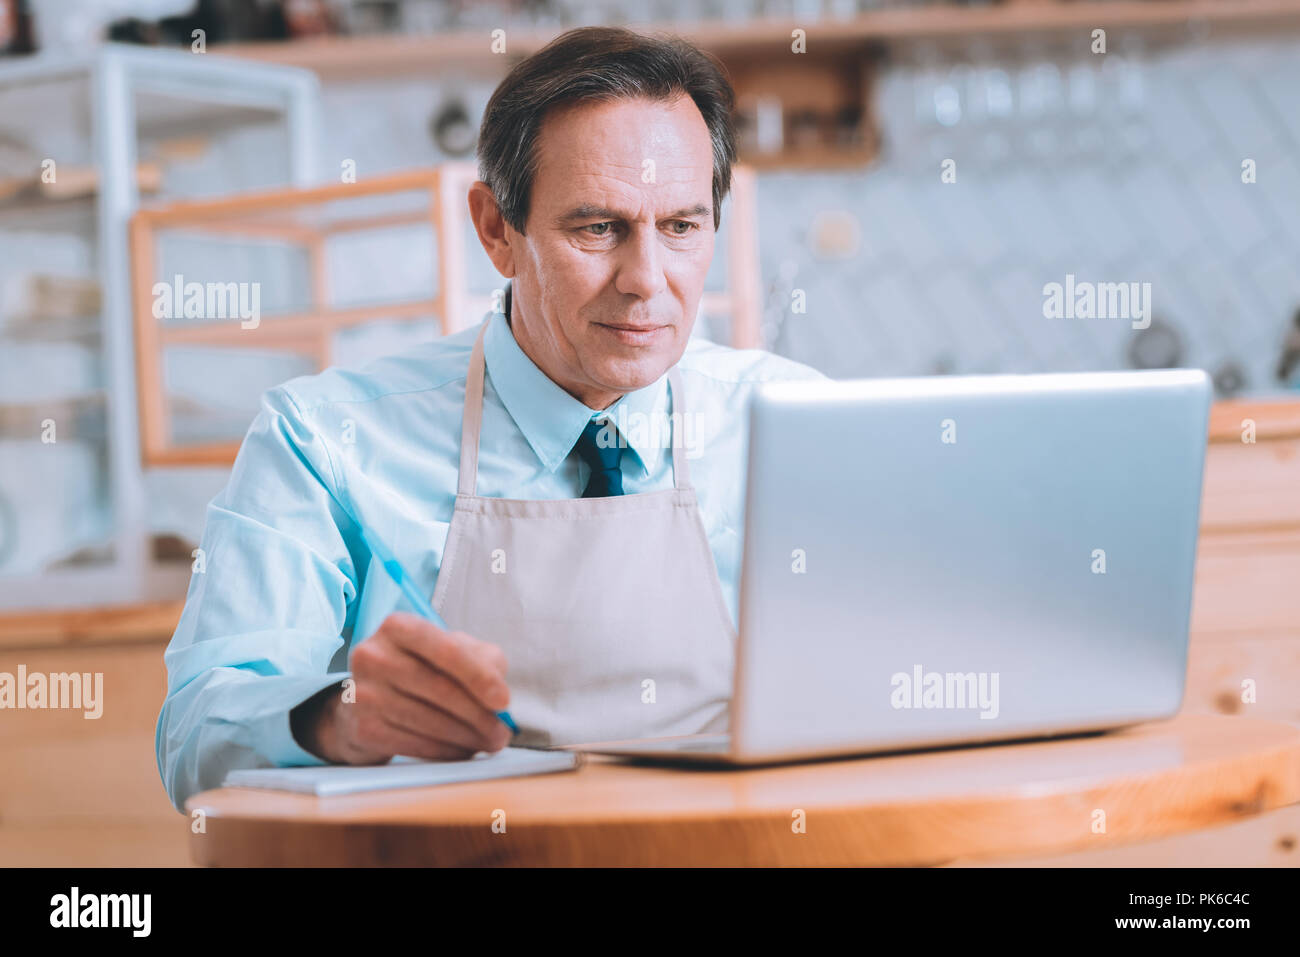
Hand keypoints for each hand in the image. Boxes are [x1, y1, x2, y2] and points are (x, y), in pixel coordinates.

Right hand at [293, 612, 511, 764]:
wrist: (367, 701)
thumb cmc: (420, 669)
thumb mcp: (451, 651)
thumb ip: (483, 659)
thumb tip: (498, 692)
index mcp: (398, 627)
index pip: (447, 649)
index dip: (479, 676)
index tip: (504, 701)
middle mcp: (373, 656)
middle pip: (440, 689)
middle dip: (480, 715)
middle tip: (502, 732)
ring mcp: (363, 694)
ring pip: (430, 721)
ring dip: (468, 737)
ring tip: (488, 742)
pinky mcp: (363, 729)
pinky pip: (417, 744)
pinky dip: (447, 751)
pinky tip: (463, 749)